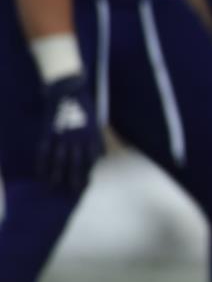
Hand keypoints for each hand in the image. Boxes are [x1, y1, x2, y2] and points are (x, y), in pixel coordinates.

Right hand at [36, 74, 102, 192]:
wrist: (68, 89)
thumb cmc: (84, 106)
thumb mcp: (96, 124)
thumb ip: (98, 141)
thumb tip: (101, 157)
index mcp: (91, 137)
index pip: (91, 161)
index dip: (88, 174)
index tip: (86, 186)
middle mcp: (78, 139)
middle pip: (76, 163)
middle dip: (74, 179)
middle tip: (72, 192)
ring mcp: (62, 136)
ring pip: (59, 160)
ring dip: (56, 175)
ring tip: (54, 187)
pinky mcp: (49, 131)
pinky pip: (45, 151)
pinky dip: (42, 163)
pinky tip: (40, 173)